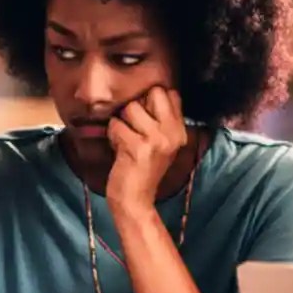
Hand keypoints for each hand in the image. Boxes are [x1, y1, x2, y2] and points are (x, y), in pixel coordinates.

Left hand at [106, 86, 186, 214]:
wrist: (135, 201)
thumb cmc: (141, 169)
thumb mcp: (160, 143)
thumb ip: (160, 119)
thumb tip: (146, 92)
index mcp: (180, 131)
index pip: (170, 93)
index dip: (151, 99)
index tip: (144, 118)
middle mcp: (173, 133)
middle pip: (154, 92)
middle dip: (137, 105)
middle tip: (133, 127)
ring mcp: (157, 140)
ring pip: (131, 107)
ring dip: (121, 122)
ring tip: (124, 140)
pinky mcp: (139, 148)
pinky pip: (117, 125)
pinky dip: (112, 135)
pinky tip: (118, 149)